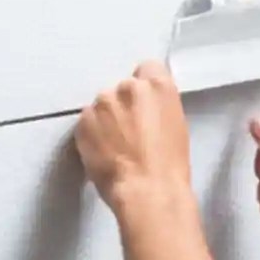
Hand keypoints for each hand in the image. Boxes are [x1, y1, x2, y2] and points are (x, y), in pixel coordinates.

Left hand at [75, 60, 190, 209]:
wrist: (147, 190)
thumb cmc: (170, 164)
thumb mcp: (176, 124)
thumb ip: (159, 105)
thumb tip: (146, 108)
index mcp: (158, 85)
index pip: (148, 68)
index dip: (145, 88)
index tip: (144, 105)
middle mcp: (128, 86)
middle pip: (123, 87)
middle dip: (124, 104)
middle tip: (130, 131)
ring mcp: (102, 103)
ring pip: (103, 105)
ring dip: (106, 119)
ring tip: (115, 145)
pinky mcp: (83, 122)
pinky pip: (88, 122)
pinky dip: (93, 133)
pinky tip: (103, 152)